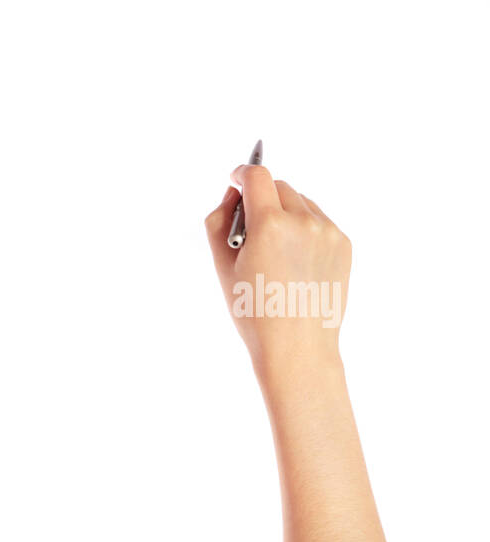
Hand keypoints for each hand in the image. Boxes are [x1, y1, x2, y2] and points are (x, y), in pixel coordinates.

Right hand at [204, 167, 350, 377]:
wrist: (296, 347)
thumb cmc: (253, 312)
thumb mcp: (222, 267)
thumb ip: (220, 221)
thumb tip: (233, 195)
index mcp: (269, 224)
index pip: (257, 176)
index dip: (242, 173)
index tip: (236, 178)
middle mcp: (303, 221)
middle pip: (279, 187)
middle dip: (262, 198)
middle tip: (249, 230)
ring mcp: (328, 231)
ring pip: (301, 203)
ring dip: (285, 213)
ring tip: (274, 252)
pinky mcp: (343, 244)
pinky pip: (319, 222)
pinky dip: (304, 231)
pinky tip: (293, 263)